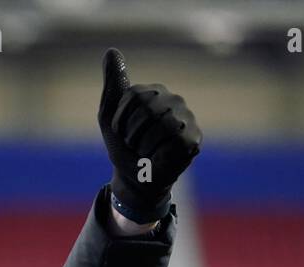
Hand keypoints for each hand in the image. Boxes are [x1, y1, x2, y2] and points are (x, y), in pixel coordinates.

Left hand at [98, 48, 201, 223]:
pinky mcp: (194, 138)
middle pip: (148, 108)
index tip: (121, 132)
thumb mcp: (109, 114)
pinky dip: (158, 156)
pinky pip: (173, 141)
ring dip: (144, 146)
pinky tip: (160, 158)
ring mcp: (187, 117)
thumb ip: (114, 83)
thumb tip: (112, 51)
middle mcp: (173, 99)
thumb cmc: (122, 146)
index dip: (120, 120)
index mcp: (153, 92)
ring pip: (161, 124)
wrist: (134, 178)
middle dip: (132, 134)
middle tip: (135, 144)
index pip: (134, 96)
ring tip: (147, 151)